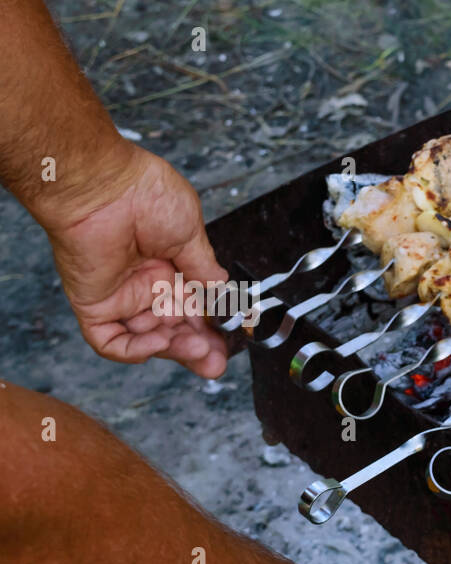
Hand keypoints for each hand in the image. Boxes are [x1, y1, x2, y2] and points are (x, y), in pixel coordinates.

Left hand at [41, 144, 229, 377]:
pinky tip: (158, 343)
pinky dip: (134, 350)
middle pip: (173, 329)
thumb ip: (204, 268)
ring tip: (197, 349)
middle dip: (196, 349)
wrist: (105, 186)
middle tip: (216, 362)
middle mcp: (145, 284)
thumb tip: (221, 290)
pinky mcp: (94, 304)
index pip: (192, 309)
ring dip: (173, 349)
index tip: (230, 341)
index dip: (210, 328)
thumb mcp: (191, 234)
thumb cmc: (145, 195)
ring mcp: (120, 296)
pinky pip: (110, 341)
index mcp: (169, 267)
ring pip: (148, 339)